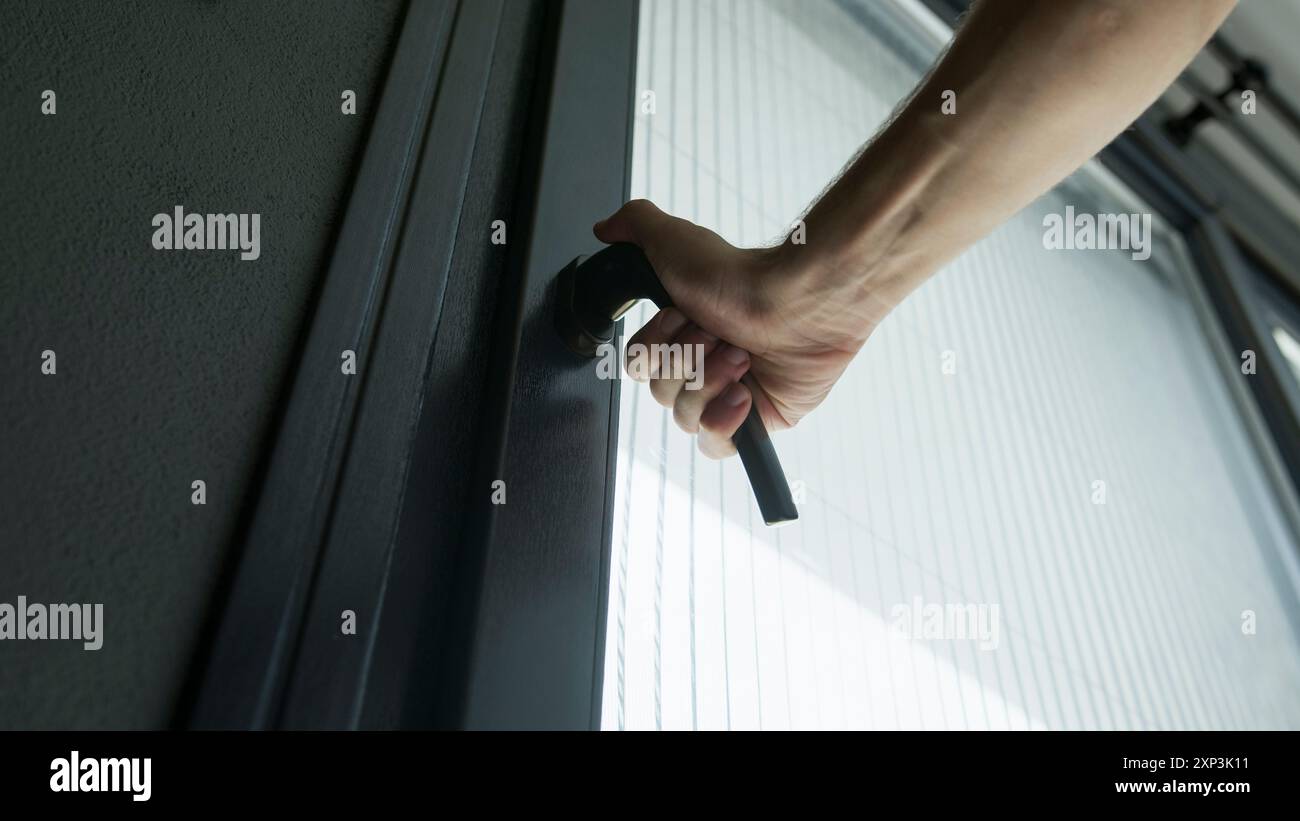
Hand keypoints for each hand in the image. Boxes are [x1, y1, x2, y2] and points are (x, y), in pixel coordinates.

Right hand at [593, 199, 891, 458]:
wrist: (797, 301)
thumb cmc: (741, 274)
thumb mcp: (672, 239)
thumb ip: (634, 225)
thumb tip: (606, 229)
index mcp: (681, 335)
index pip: (639, 365)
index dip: (657, 345)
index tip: (683, 316)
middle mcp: (702, 365)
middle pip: (660, 392)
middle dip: (688, 361)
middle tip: (721, 335)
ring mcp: (728, 394)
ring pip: (685, 417)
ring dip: (710, 382)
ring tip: (743, 356)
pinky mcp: (756, 421)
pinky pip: (716, 444)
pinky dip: (723, 422)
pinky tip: (743, 395)